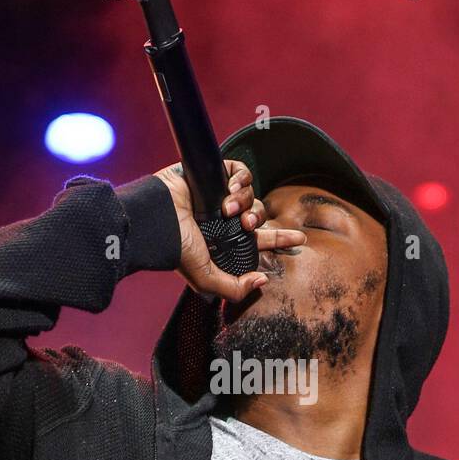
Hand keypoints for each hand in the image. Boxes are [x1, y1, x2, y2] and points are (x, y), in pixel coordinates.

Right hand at [154, 159, 306, 300]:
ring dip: (244, 200)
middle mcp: (226, 218)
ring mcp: (220, 195)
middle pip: (259, 214)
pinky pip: (240, 170)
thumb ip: (235, 289)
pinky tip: (228, 188)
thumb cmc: (177, 250)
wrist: (157, 220)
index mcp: (228, 241)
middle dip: (257, 219)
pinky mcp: (213, 175)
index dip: (282, 238)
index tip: (301, 240)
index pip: (261, 240)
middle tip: (245, 225)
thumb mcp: (207, 279)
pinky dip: (240, 178)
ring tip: (227, 208)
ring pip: (251, 193)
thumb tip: (263, 280)